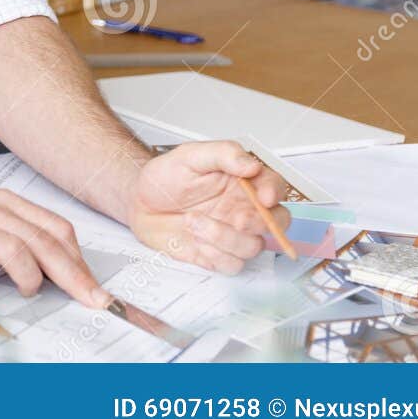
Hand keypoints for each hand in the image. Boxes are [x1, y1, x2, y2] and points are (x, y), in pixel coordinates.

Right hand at [0, 189, 108, 308]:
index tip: (93, 287)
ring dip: (29, 277)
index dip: (79, 261)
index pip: (55, 228)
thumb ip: (23, 236)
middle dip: (71, 275)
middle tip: (87, 298)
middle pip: (41, 241)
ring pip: (13, 249)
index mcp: (4, 203)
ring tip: (28, 290)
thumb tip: (65, 269)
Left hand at [128, 141, 289, 272]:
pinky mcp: (219, 254)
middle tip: (237, 219)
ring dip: (224, 237)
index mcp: (242, 182)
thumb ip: (222, 154)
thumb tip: (251, 164)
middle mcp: (244, 208)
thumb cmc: (165, 177)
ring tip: (192, 221)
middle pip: (278, 222)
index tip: (264, 196)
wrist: (139, 201)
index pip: (274, 186)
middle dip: (261, 223)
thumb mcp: (189, 155)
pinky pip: (233, 264)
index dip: (274, 192)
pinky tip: (195, 240)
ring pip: (254, 246)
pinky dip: (215, 255)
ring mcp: (233, 233)